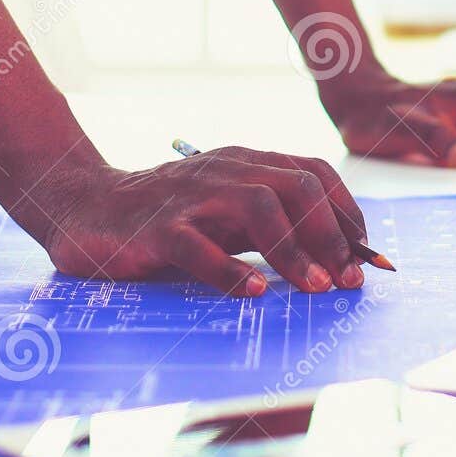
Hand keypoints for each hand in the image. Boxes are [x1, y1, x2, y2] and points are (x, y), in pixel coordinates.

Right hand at [41, 147, 367, 296]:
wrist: (86, 206)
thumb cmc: (172, 217)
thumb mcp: (229, 217)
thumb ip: (276, 230)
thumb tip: (338, 262)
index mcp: (248, 163)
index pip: (314, 174)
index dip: (348, 215)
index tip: (368, 259)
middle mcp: (226, 170)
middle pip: (296, 185)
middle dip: (330, 234)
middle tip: (345, 280)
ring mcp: (191, 196)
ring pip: (257, 207)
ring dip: (294, 249)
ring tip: (314, 287)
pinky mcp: (155, 226)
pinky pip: (196, 244)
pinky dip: (228, 270)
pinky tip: (251, 293)